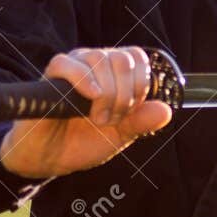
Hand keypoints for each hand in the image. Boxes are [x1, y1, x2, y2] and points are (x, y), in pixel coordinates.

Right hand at [0, 47, 171, 179]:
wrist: (50, 158)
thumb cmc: (83, 141)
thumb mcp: (120, 135)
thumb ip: (142, 122)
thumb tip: (167, 111)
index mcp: (113, 72)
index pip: (137, 58)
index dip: (141, 84)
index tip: (132, 110)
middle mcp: (94, 63)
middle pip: (122, 60)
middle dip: (124, 95)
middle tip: (112, 119)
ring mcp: (72, 67)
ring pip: (99, 59)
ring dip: (106, 95)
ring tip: (97, 119)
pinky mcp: (50, 77)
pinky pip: (67, 64)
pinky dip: (83, 79)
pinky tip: (91, 96)